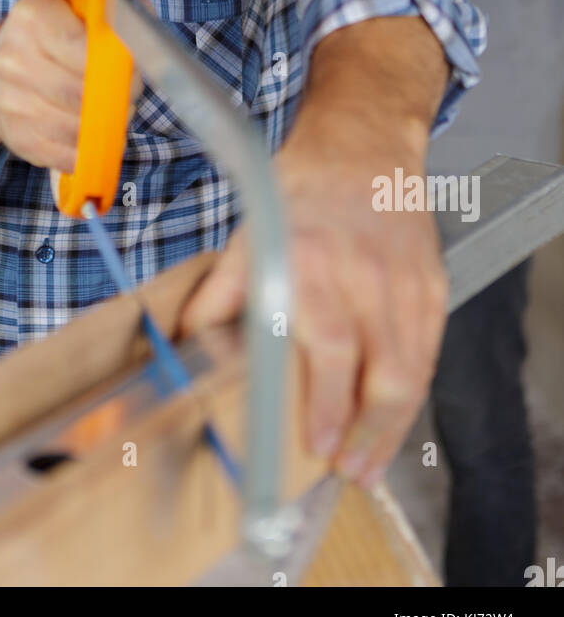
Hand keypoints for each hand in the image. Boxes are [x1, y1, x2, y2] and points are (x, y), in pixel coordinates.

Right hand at [0, 0, 141, 171]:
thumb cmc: (47, 32)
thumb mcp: (71, 1)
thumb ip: (107, 4)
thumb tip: (141, 20)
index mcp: (31, 17)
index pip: (83, 48)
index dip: (117, 64)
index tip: (135, 70)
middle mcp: (13, 59)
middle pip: (81, 92)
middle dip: (117, 98)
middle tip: (130, 94)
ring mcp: (10, 101)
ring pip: (77, 127)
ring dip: (105, 126)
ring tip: (113, 113)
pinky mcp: (16, 137)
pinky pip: (65, 155)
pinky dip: (88, 150)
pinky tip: (94, 136)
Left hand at [177, 135, 448, 487]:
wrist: (361, 147)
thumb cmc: (301, 191)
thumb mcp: (247, 238)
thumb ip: (218, 298)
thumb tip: (185, 348)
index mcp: (314, 263)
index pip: (330, 347)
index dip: (327, 403)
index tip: (316, 446)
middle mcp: (366, 276)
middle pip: (382, 372)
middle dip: (365, 433)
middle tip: (345, 469)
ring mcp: (406, 284)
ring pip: (412, 372)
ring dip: (390, 427)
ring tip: (367, 462)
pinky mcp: (432, 287)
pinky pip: (429, 353)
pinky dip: (414, 393)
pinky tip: (394, 419)